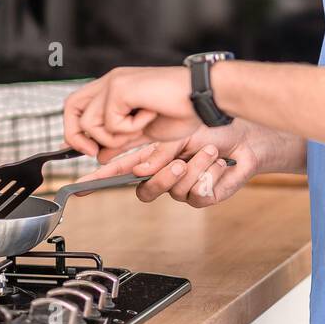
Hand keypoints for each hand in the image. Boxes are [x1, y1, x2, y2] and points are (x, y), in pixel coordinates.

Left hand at [63, 66, 200, 160]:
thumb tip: (99, 155)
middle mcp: (111, 81)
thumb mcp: (143, 131)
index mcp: (114, 87)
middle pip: (71, 108)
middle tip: (96, 153)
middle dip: (78, 136)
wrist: (202, 96)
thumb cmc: (181, 109)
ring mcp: (113, 83)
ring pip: (89, 123)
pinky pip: (109, 124)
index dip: (75, 130)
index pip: (77, 105)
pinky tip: (148, 116)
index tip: (90, 152)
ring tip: (141, 126)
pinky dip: (129, 129)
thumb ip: (119, 140)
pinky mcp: (119, 88)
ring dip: (114, 137)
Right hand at [73, 123, 259, 207]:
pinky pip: (196, 195)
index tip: (77, 189)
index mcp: (151, 155)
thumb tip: (139, 169)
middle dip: (163, 176)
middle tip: (180, 159)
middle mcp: (164, 173)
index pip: (118, 171)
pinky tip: (220, 164)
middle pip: (145, 190)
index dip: (97, 182)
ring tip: (210, 151)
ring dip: (195, 168)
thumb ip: (155, 149)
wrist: (247, 135)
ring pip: (173, 191)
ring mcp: (182, 187)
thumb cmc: (212, 127)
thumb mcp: (178, 130)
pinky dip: (210, 174)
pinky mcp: (202, 196)